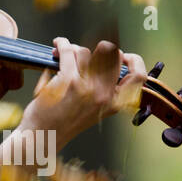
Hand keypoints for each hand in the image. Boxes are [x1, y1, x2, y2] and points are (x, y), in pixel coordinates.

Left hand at [22, 36, 147, 148]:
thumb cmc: (64, 122)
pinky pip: (69, 50)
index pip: (138, 76)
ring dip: (74, 50)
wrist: (43, 136)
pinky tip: (58, 45)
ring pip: (87, 51)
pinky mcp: (68, 80)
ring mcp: (87, 87)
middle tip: (87, 54)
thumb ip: (105, 89)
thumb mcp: (95, 110)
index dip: (134, 60)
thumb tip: (107, 57)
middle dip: (99, 48)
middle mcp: (104, 95)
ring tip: (64, 57)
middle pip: (113, 53)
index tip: (123, 55)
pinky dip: (62, 44)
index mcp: (114, 103)